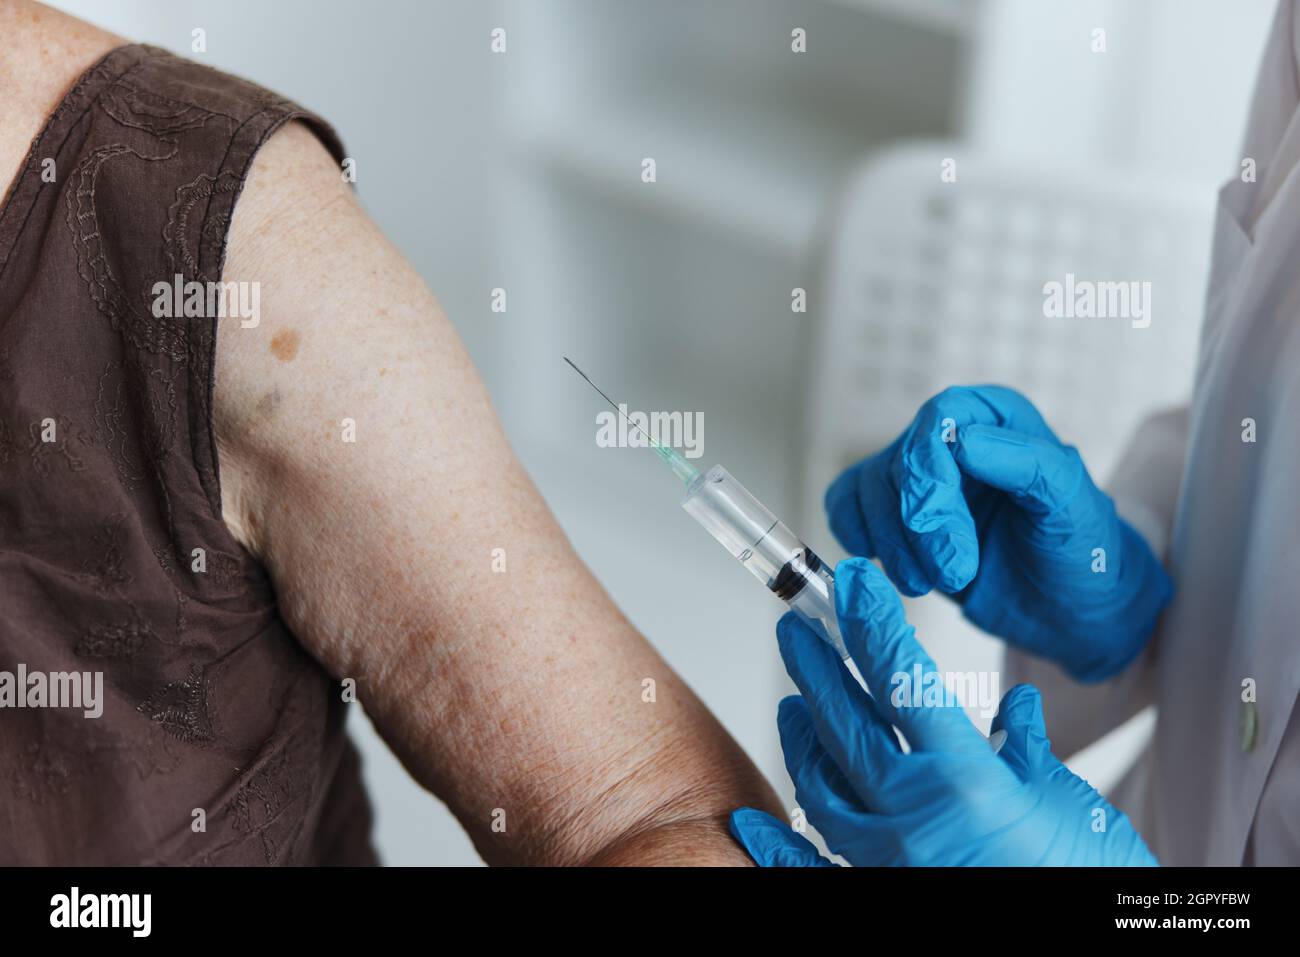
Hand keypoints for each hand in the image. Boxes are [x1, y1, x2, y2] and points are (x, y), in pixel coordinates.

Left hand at [730, 559, 1156, 866]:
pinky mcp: (881, 897)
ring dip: (802, 741)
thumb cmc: (1091, 881)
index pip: (903, 680)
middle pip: (847, 725)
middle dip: (817, 668)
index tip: (852, 584)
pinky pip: (811, 871)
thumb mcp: (1071, 804)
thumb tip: (1016, 710)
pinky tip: (746, 823)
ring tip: (794, 706)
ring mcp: (891, 862)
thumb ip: (1030, 752)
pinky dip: (776, 848)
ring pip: (821, 788)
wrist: (1094, 950)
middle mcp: (916, 819)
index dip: (873, 625)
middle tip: (796, 629)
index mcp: (967, 780)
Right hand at [825, 385, 1171, 680]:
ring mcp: (917, 477)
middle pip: (901, 463)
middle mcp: (951, 438)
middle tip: (953, 573)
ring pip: (868, 491)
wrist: (1068, 612)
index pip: (939, 422)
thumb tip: (964, 439)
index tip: (944, 535)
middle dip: (917, 526)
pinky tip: (900, 570)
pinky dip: (859, 539)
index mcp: (996, 419)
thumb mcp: (1074, 507)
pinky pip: (846, 508)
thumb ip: (1028, 464)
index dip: (930, 476)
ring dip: (893, 545)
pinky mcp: (892, 514)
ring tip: (933, 584)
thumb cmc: (1080, 556)